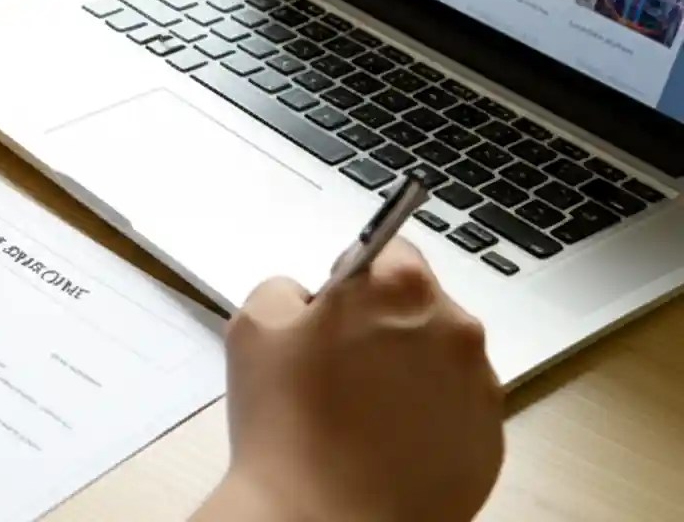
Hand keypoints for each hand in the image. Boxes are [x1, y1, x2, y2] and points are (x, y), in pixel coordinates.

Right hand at [194, 238, 503, 521]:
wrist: (321, 521)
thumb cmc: (285, 425)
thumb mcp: (253, 326)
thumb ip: (284, 288)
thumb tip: (308, 299)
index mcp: (401, 287)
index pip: (390, 248)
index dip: (356, 279)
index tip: (336, 311)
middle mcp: (454, 329)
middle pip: (420, 307)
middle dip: (384, 327)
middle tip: (337, 371)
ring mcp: (480, 388)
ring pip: (441, 361)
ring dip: (408, 374)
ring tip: (358, 416)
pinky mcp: (489, 441)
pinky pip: (456, 414)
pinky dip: (426, 422)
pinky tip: (382, 445)